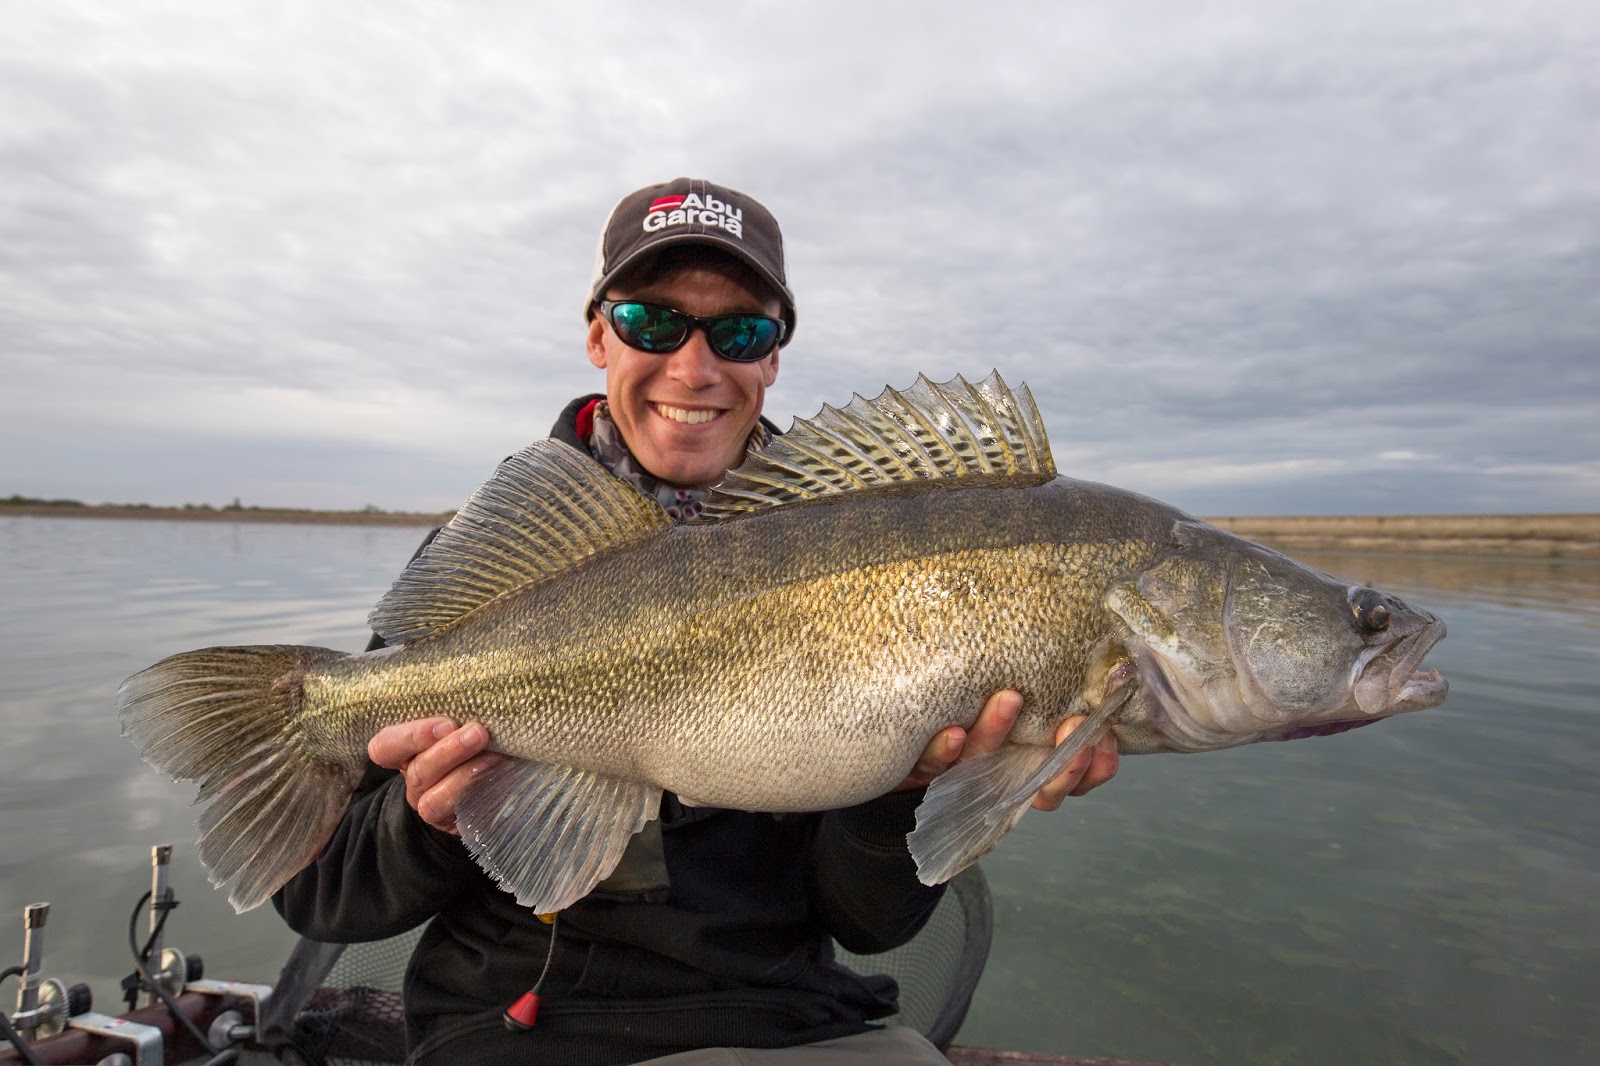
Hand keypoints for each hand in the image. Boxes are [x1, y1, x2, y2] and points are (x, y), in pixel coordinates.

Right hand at [368, 717, 504, 834]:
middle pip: (417, 771)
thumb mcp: (461, 722)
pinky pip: (459, 815)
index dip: (410, 737)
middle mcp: (415, 779)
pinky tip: (500, 777)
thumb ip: (460, 712)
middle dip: (449, 751)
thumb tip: (481, 695)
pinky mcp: (452, 823)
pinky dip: (480, 795)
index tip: (446, 724)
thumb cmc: (474, 738)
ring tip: (495, 757)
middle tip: (479, 733)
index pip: (385, 747)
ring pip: (434, 798)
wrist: (496, 778)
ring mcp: (430, 804)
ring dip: (466, 775)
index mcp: (406, 750)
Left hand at [894, 690, 1118, 808]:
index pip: (1076, 780)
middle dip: (1062, 764)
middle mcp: (1004, 778)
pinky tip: (952, 733)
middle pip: (1041, 789)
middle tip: (1072, 729)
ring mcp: (964, 773)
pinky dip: (943, 752)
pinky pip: (932, 764)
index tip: (1105, 742)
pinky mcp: (925, 765)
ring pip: (985, 765)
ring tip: (1009, 699)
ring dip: (999, 733)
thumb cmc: (985, 705)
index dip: (1095, 769)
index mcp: (1035, 768)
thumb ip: (1060, 692)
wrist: (912, 730)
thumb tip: (1108, 663)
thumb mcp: (1031, 700)